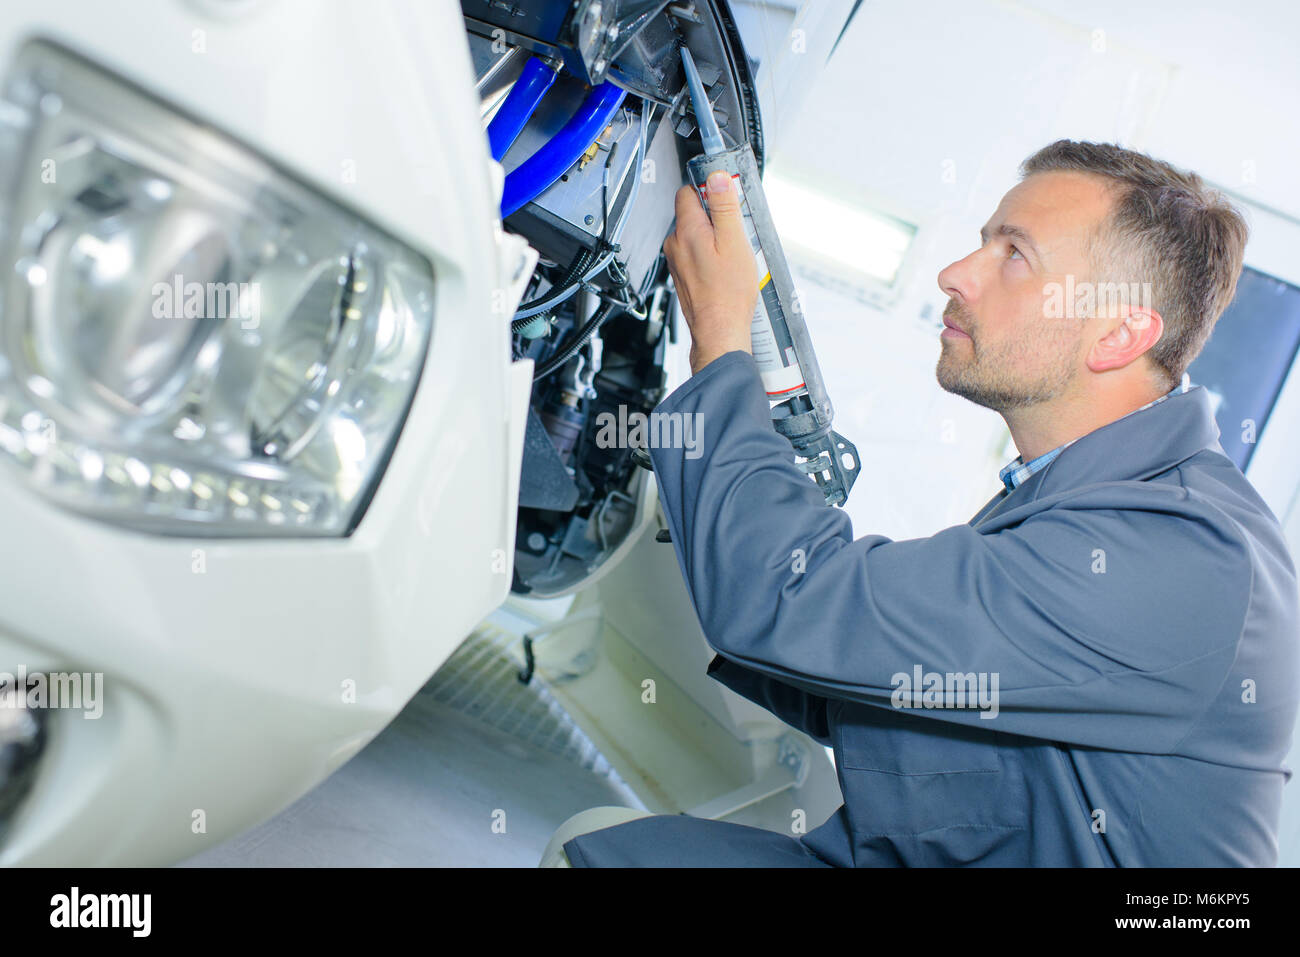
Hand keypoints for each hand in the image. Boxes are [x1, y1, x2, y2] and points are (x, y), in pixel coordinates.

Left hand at [663, 170, 758, 374]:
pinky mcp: (683, 275)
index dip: (708, 190)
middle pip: (692, 213)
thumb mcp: (735, 241)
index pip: (688, 191)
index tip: (726, 198)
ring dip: (713, 237)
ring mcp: (677, 261)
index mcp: (686, 230)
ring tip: (732, 254)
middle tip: (735, 231)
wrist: (719, 330)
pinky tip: (725, 269)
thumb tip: (716, 178)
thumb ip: (724, 207)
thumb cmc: (728, 293)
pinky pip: (696, 254)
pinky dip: (709, 255)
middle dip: (714, 216)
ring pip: (695, 234)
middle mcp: (676, 244)